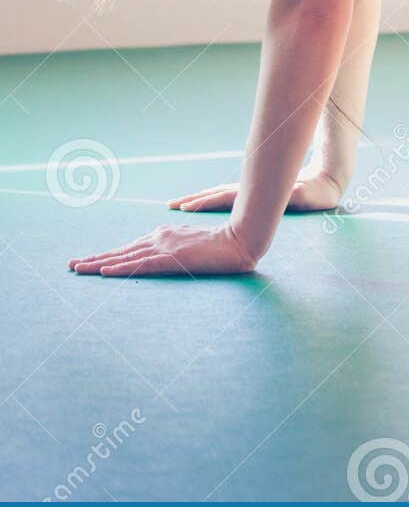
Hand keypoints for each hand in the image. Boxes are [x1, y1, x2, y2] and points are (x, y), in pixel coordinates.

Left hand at [69, 223, 256, 276]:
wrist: (239, 242)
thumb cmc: (220, 246)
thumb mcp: (193, 245)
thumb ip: (176, 248)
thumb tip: (163, 255)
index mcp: (164, 235)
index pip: (130, 248)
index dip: (108, 255)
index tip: (89, 261)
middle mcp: (159, 237)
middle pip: (121, 251)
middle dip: (94, 258)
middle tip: (70, 265)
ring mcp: (164, 247)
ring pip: (124, 257)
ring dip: (98, 263)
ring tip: (77, 269)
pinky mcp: (171, 258)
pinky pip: (139, 265)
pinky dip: (120, 268)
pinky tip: (103, 271)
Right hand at [168, 170, 342, 215]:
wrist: (323, 180)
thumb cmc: (315, 193)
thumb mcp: (308, 195)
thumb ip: (301, 194)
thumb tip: (299, 192)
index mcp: (259, 191)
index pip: (226, 197)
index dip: (206, 202)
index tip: (185, 206)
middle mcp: (251, 189)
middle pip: (216, 194)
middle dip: (194, 199)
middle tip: (172, 205)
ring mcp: (251, 190)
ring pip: (218, 194)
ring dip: (198, 199)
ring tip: (178, 204)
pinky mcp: (253, 194)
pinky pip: (225, 196)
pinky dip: (209, 199)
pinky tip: (198, 204)